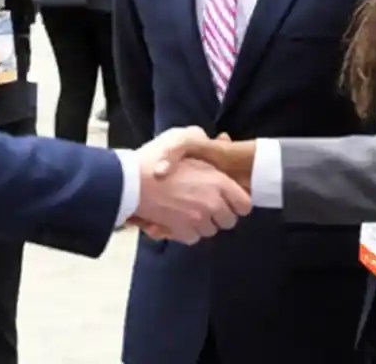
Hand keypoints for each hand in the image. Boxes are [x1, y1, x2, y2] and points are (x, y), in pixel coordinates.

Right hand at [131, 127, 251, 243]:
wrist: (130, 181)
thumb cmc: (155, 158)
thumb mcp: (182, 138)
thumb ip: (203, 139)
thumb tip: (219, 139)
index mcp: (218, 181)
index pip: (244, 204)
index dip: (237, 203)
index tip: (227, 199)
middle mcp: (212, 203)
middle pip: (229, 221)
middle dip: (220, 215)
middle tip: (207, 205)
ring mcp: (197, 219)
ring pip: (210, 231)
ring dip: (203, 224)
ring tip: (189, 210)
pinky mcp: (181, 231)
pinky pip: (193, 238)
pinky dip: (186, 232)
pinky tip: (177, 218)